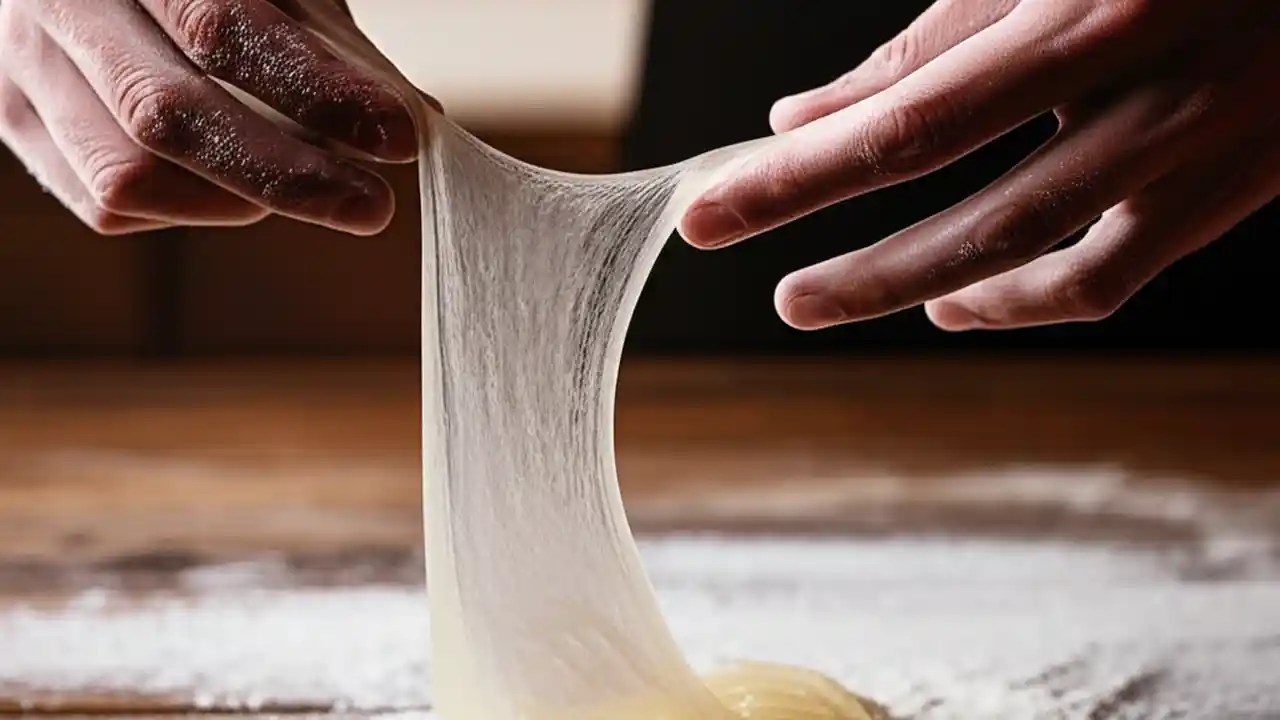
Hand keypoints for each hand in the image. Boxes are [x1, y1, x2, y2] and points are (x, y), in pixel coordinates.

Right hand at [0, 0, 419, 235]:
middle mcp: (57, 7)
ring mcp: (23, 71)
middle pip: (169, 115)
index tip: (399, 137)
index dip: (317, 90)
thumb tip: (413, 119)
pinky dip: (193, 209)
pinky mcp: (18, 129)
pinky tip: (238, 191)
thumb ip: (328, 43)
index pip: (221, 27)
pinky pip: (110, 205)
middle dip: (287, 174)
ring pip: (129, 175)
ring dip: (240, 198)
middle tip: (373, 207)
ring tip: (314, 189)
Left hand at [680, 0, 1279, 330]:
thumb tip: (808, 118)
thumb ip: (928, 43)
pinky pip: (1110, 279)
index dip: (799, 178)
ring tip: (823, 300)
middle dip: (853, 265)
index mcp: (1086, 11)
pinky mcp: (1230, 190)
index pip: (907, 120)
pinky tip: (958, 303)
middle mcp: (1148, 88)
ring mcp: (1197, 150)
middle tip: (775, 293)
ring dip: (912, 289)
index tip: (710, 214)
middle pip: (972, 209)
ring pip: (1034, 254)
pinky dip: (1021, 304)